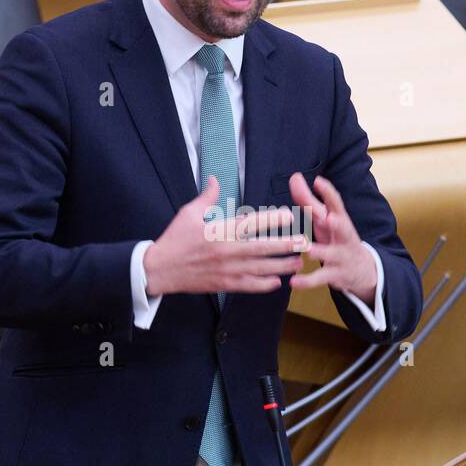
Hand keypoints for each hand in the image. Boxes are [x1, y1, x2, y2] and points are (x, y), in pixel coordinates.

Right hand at [143, 175, 308, 295]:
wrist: (160, 270)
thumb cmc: (175, 239)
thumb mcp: (188, 213)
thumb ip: (207, 197)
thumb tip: (215, 179)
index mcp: (219, 231)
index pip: (250, 224)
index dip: (271, 219)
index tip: (289, 215)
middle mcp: (226, 251)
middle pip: (262, 248)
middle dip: (285, 246)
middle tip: (305, 243)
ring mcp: (226, 270)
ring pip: (260, 269)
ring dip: (281, 266)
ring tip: (298, 263)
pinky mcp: (224, 284)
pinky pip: (249, 286)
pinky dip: (264, 285)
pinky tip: (278, 282)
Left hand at [287, 173, 376, 302]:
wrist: (361, 269)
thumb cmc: (336, 236)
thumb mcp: (324, 218)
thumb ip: (308, 199)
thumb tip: (294, 176)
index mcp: (339, 219)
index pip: (336, 204)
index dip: (328, 193)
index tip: (319, 181)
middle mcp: (343, 236)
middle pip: (342, 228)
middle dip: (337, 223)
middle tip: (329, 218)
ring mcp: (340, 256)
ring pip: (330, 254)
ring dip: (320, 252)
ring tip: (308, 250)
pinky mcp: (335, 274)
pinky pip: (320, 278)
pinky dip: (307, 281)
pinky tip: (294, 282)